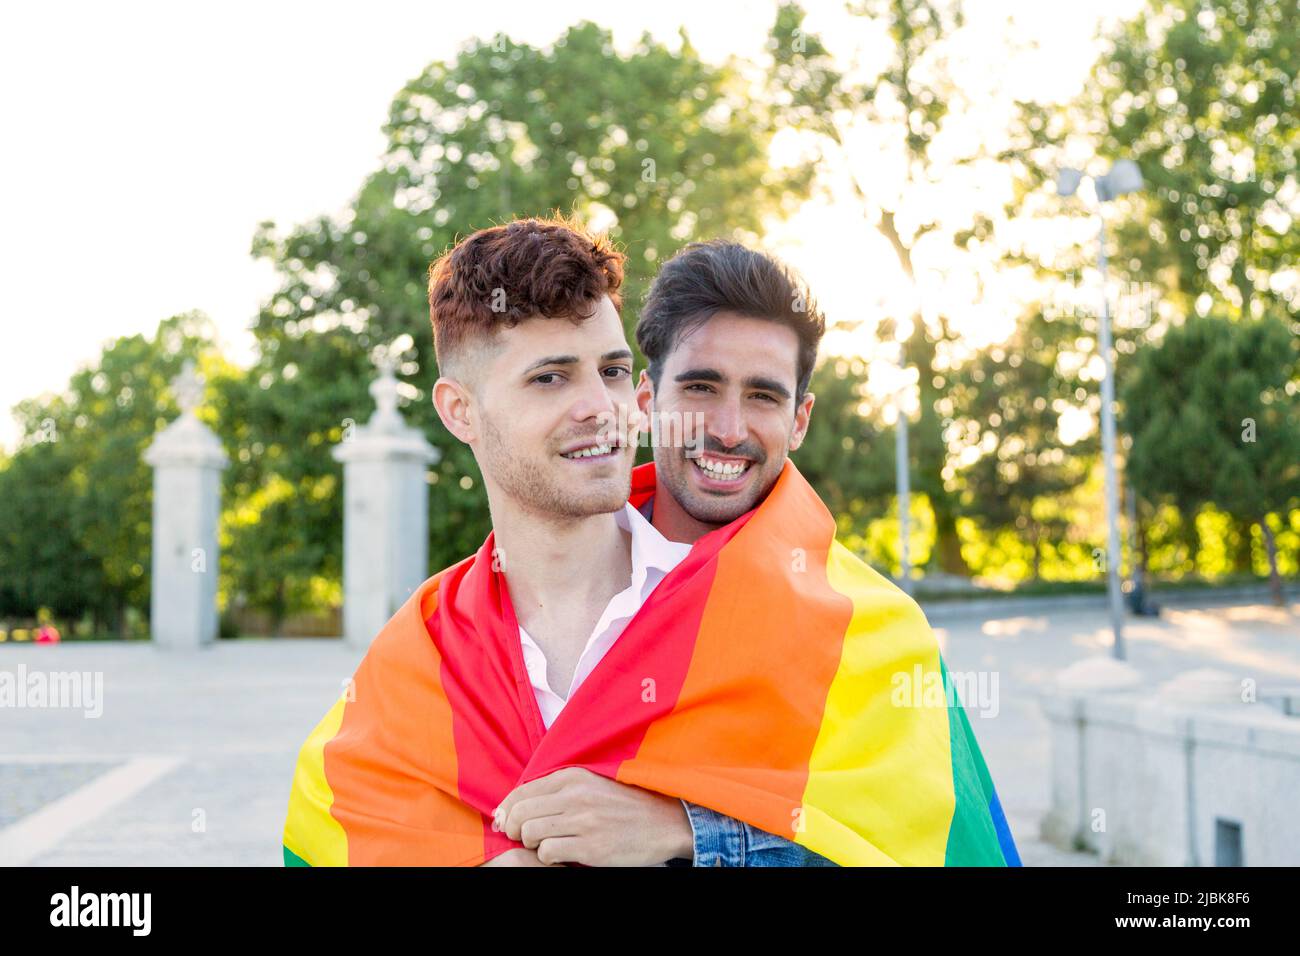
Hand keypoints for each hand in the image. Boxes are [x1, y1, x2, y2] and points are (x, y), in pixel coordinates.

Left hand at [494, 767, 693, 866]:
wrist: (664, 822)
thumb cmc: (625, 804)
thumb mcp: (592, 784)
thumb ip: (559, 789)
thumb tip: (516, 805)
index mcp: (573, 777)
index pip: (522, 791)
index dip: (507, 809)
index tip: (505, 821)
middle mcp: (575, 796)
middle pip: (520, 812)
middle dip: (514, 828)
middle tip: (522, 837)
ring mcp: (583, 822)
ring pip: (530, 832)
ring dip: (531, 843)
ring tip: (544, 845)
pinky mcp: (591, 847)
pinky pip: (548, 852)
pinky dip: (548, 857)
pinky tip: (560, 855)